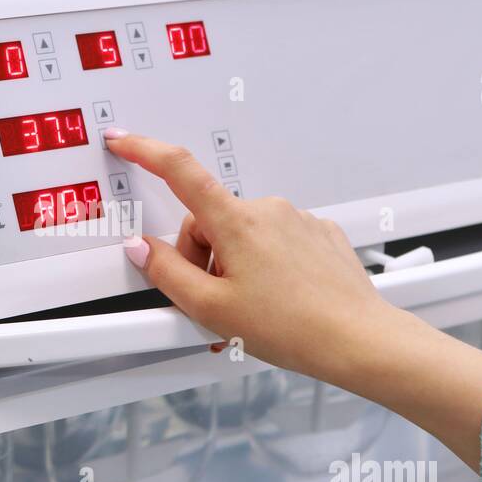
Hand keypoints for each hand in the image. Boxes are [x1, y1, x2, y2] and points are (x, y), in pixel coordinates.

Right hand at [105, 129, 481, 470]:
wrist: (357, 340)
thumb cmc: (295, 328)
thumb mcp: (212, 309)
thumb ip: (167, 274)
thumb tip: (143, 250)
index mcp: (237, 223)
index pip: (179, 171)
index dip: (145, 150)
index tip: (124, 140)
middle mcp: (268, 210)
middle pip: (209, 221)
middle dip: (200, 257)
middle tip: (211, 301)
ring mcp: (297, 220)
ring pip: (242, 234)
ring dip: (234, 265)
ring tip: (248, 309)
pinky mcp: (318, 235)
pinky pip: (275, 241)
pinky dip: (265, 265)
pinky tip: (275, 299)